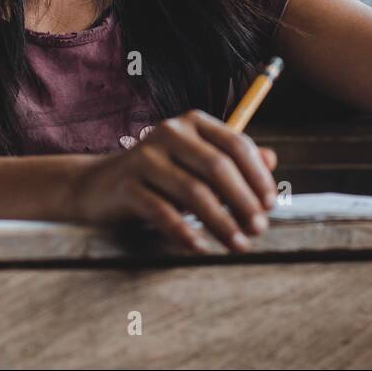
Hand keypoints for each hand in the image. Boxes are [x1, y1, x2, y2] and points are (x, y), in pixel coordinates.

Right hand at [69, 109, 277, 252]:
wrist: (98, 186)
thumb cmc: (160, 177)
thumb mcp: (198, 165)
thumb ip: (233, 161)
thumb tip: (273, 160)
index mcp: (193, 123)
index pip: (236, 144)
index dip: (258, 176)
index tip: (271, 205)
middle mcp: (170, 132)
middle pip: (218, 167)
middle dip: (243, 201)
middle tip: (259, 230)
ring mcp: (145, 156)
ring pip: (193, 191)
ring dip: (221, 222)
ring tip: (238, 244)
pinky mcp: (126, 184)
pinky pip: (161, 211)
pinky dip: (184, 232)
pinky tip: (200, 248)